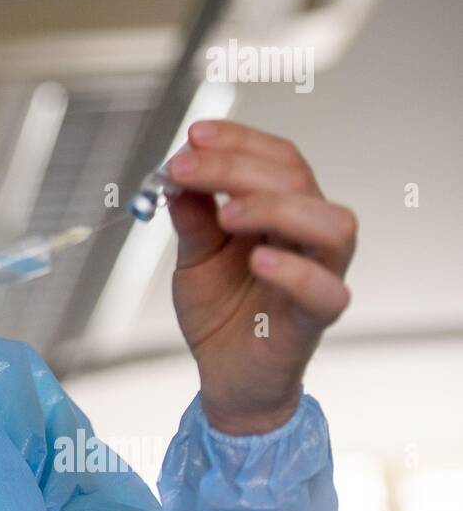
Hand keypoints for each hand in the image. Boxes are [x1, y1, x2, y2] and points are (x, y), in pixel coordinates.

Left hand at [166, 120, 356, 434]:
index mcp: (281, 212)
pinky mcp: (314, 319)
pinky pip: (328, 291)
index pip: (277, 159)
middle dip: (237, 166)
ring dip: (276, 207)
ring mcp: (318, 275)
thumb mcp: (194, 256)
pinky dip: (296, 271)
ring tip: (227, 213)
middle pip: (297, 180)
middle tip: (185, 170)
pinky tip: (259, 259)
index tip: (194, 135)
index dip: (239, 140)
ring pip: (333, 224)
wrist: (225, 375)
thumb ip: (191, 216)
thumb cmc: (221, 312)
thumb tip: (178, 173)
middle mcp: (306, 236)